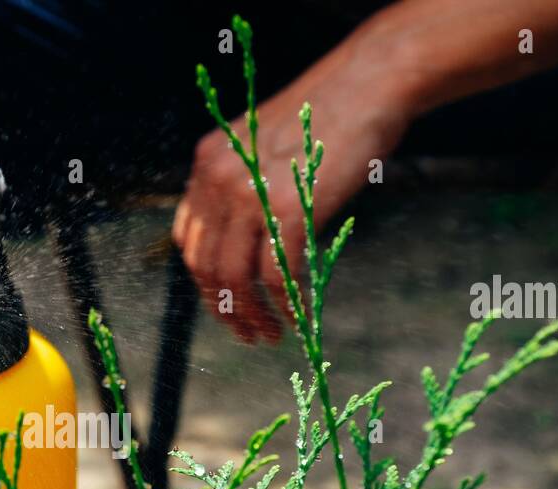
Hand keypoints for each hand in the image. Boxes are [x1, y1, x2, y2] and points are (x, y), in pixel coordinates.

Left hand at [173, 35, 409, 342]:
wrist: (368, 84)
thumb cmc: (325, 117)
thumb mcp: (262, 146)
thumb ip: (241, 186)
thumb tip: (242, 242)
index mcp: (208, 163)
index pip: (190, 240)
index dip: (205, 282)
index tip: (224, 304)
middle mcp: (219, 179)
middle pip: (207, 267)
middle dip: (224, 310)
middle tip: (245, 334)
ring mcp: (251, 196)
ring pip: (238, 279)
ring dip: (253, 317)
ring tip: (269, 336)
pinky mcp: (289, 211)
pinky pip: (278, 277)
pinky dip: (287, 306)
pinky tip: (299, 319)